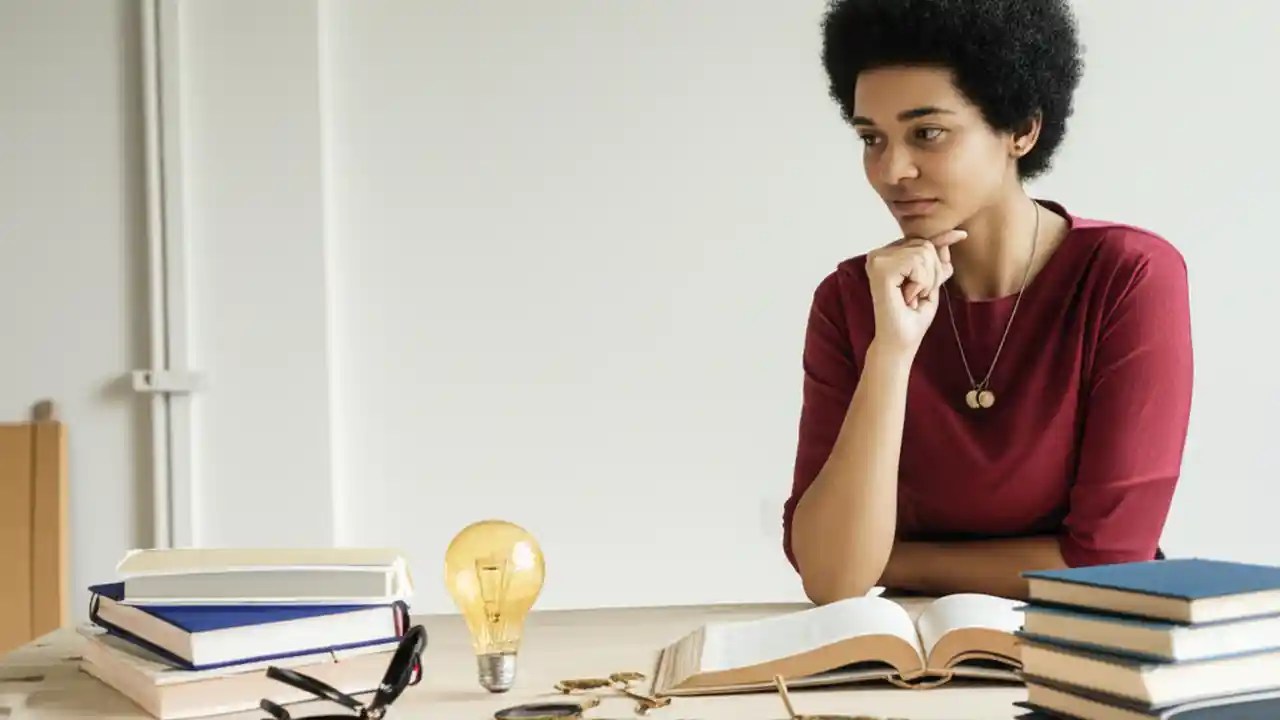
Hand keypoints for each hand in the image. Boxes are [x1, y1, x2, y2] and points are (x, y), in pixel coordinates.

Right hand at [865, 229, 966, 356]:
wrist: (900, 343)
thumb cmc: (912, 317)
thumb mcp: (931, 283)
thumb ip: (936, 260)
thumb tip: (951, 237)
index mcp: (887, 257)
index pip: (919, 240)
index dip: (941, 238)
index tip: (962, 235)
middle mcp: (878, 255)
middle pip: (925, 244)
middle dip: (932, 273)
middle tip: (916, 295)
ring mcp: (877, 260)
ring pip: (924, 252)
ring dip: (926, 281)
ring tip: (911, 297)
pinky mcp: (881, 269)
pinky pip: (917, 262)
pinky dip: (922, 282)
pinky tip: (908, 297)